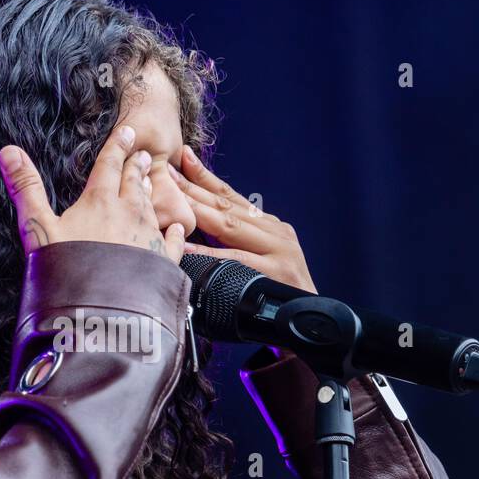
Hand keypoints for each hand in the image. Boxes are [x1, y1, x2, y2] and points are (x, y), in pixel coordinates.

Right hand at [0, 125, 185, 263]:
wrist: (98, 310)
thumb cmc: (64, 270)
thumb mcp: (37, 228)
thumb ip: (26, 189)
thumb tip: (8, 151)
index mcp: (100, 201)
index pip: (109, 165)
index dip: (117, 146)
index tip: (128, 131)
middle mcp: (129, 213)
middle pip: (134, 182)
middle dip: (137, 166)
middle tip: (144, 155)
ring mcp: (148, 237)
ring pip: (152, 207)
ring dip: (151, 193)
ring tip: (153, 183)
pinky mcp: (161, 262)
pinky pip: (173, 242)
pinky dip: (175, 232)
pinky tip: (178, 229)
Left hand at [167, 145, 316, 292]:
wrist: (312, 320)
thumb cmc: (281, 292)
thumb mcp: (265, 257)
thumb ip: (241, 240)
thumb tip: (205, 225)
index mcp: (271, 226)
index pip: (232, 196)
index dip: (206, 177)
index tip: (184, 157)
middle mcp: (275, 232)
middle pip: (226, 206)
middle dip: (194, 188)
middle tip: (166, 170)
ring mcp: (277, 250)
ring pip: (229, 226)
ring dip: (197, 210)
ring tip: (172, 198)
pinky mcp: (275, 272)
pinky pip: (233, 260)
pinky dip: (208, 252)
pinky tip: (185, 245)